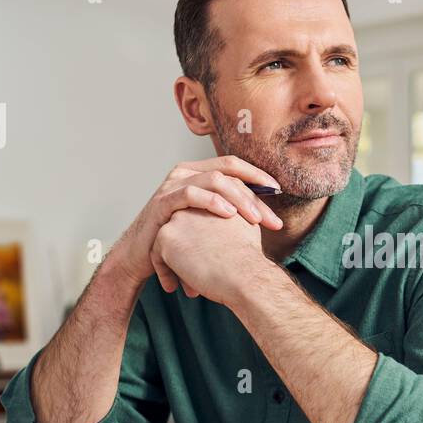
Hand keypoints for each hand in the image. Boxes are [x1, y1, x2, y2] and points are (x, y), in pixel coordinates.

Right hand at [106, 156, 282, 289]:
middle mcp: (185, 173)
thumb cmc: (178, 238)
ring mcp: (172, 185)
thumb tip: (263, 213)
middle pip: (229, 173)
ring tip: (255, 220)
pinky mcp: (162, 201)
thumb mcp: (206, 222)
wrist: (143, 256)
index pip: (234, 166)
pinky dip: (212, 201)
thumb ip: (229, 211)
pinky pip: (190, 193)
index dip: (258, 177)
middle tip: (272, 220)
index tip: (279, 193)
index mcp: (198, 173)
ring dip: (239, 199)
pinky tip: (229, 214)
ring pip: (214, 180)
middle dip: (255, 195)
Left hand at [152, 208, 272, 305]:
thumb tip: (236, 223)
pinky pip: (156, 256)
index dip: (198, 240)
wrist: (244, 273)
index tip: (203, 259)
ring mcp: (176, 219)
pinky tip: (171, 288)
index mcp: (212, 199)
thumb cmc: (250, 257)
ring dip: (171, 263)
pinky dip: (163, 272)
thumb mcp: (247, 225)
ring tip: (177, 284)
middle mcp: (192, 204)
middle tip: (189, 272)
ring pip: (166, 242)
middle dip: (184, 251)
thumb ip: (236, 217)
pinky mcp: (165, 237)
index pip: (196, 218)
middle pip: (180, 228)